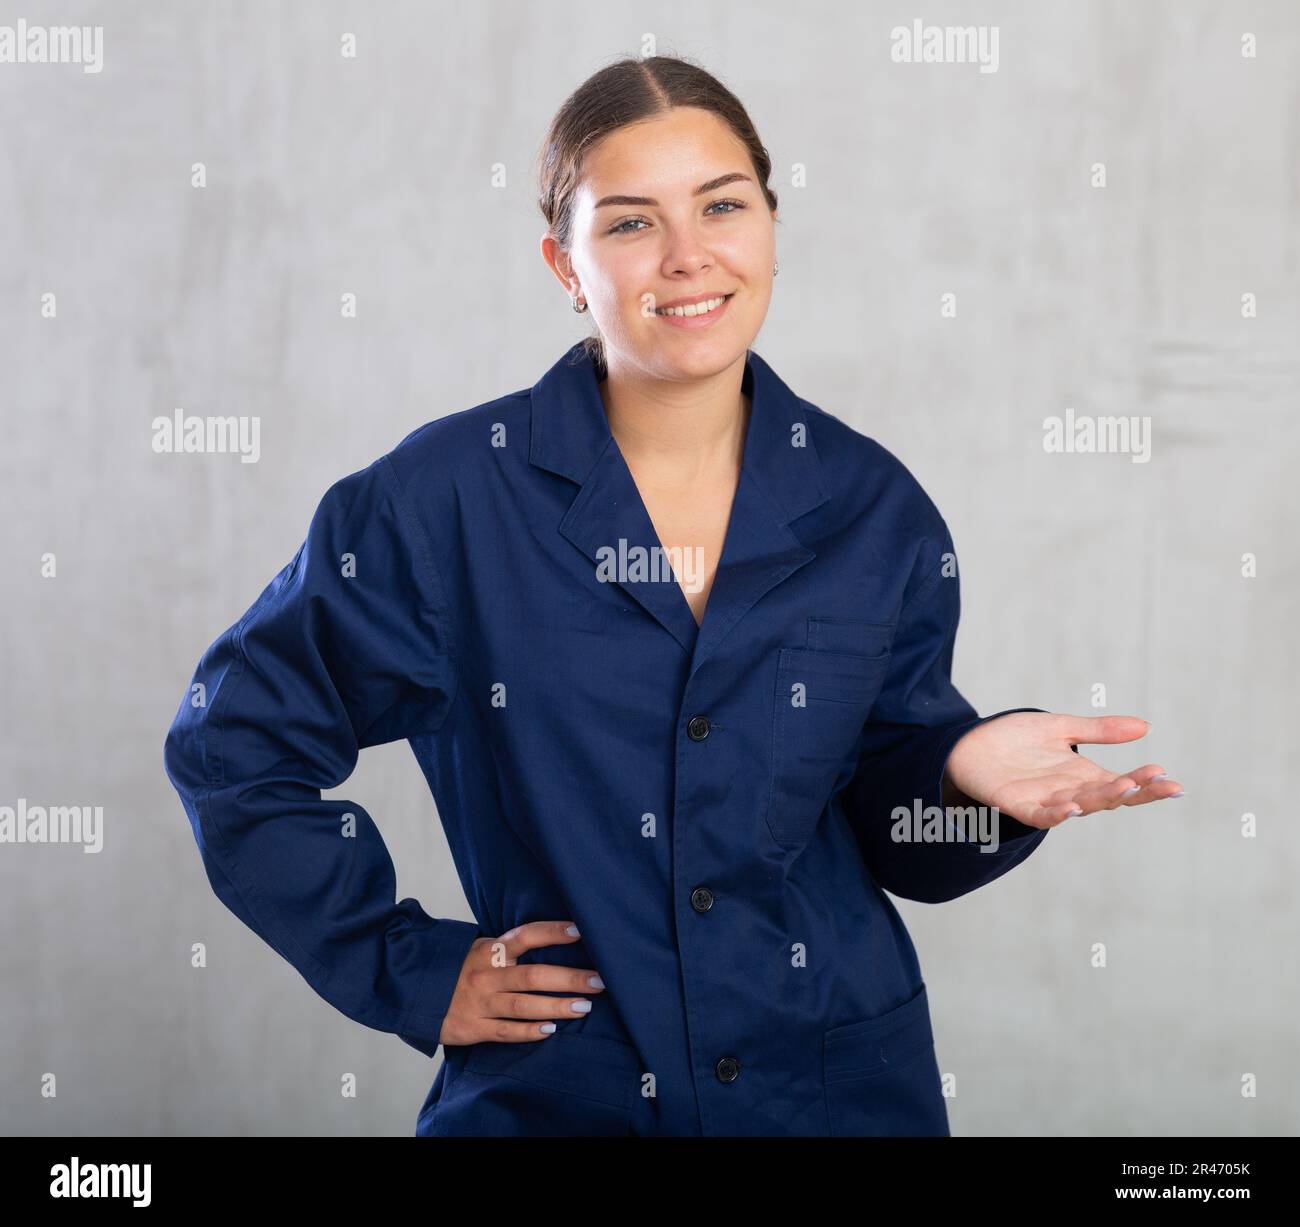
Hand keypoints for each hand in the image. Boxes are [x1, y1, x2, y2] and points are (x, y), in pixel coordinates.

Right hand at [438, 920, 604, 1044]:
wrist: (413, 991)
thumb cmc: (458, 969)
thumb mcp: (480, 950)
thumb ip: (509, 949)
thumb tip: (553, 941)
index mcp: (489, 950)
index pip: (526, 936)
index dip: (553, 932)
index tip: (581, 931)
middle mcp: (486, 974)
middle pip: (533, 975)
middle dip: (569, 978)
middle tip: (598, 981)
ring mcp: (479, 1002)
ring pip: (524, 1005)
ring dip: (557, 1006)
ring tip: (584, 1007)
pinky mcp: (472, 1028)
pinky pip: (506, 1031)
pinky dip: (529, 1031)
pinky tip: (551, 1030)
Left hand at [941, 712, 1182, 829]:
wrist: (970, 744)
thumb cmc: (1015, 738)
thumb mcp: (1061, 728)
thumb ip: (1099, 730)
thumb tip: (1146, 727)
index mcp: (1084, 775)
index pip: (1122, 783)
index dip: (1146, 783)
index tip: (1171, 779)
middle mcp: (1069, 792)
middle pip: (1108, 796)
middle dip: (1135, 790)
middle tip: (1160, 782)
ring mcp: (1045, 800)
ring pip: (1081, 805)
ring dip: (1102, 798)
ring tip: (1126, 786)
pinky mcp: (1017, 804)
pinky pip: (1041, 816)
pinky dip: (1057, 814)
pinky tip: (1074, 808)